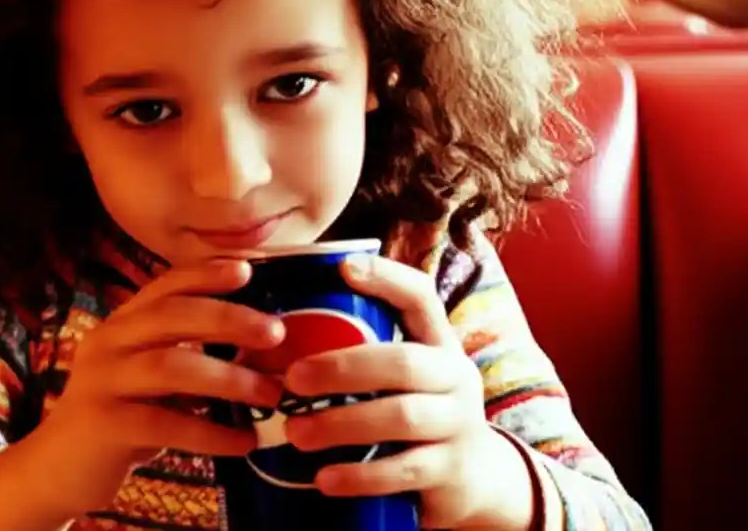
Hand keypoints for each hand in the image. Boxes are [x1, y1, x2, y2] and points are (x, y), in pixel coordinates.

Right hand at [39, 260, 286, 514]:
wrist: (60, 468)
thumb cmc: (120, 415)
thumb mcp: (149, 376)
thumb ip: (188, 355)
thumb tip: (261, 349)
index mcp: (121, 324)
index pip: (164, 287)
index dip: (204, 275)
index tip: (246, 270)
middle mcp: (108, 343)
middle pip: (170, 317)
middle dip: (228, 319)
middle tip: (275, 332)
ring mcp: (103, 382)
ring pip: (170, 367)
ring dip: (228, 379)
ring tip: (270, 393)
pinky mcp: (106, 425)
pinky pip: (166, 424)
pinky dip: (211, 433)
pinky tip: (244, 441)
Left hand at [279, 254, 533, 529]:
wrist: (474, 480)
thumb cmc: (417, 415)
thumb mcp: (404, 379)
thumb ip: (363, 354)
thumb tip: (274, 335)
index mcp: (438, 344)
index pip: (421, 298)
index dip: (387, 278)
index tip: (344, 267)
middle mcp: (455, 377)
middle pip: (403, 363)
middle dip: (342, 368)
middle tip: (291, 380)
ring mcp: (458, 425)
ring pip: (402, 417)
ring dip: (342, 424)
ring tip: (296, 432)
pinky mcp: (451, 471)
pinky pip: (405, 471)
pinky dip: (361, 475)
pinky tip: (324, 479)